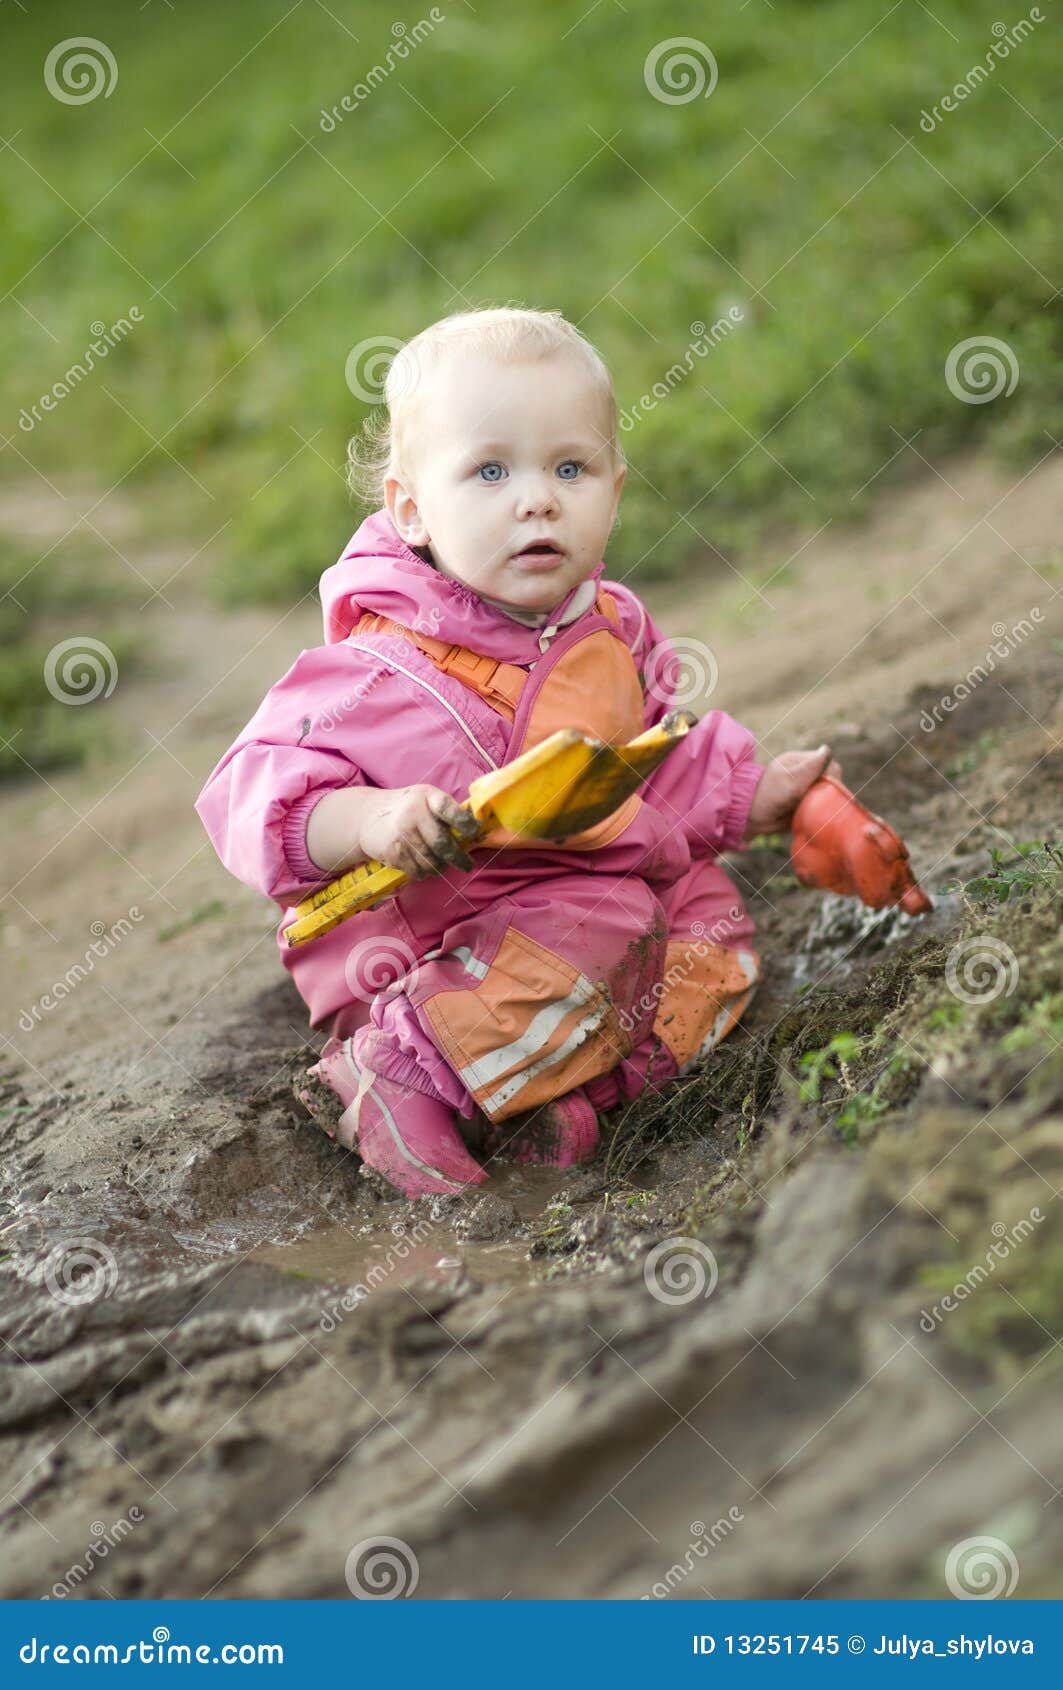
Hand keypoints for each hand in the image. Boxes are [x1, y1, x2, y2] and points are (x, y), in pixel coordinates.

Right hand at [357, 784, 479, 881]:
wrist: (368, 816)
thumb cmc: (407, 808)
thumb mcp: (425, 797)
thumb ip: (446, 810)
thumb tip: (476, 830)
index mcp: (426, 797)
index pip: (447, 809)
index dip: (463, 821)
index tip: (474, 832)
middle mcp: (412, 814)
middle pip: (442, 844)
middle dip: (459, 858)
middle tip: (467, 865)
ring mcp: (401, 835)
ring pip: (431, 862)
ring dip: (440, 867)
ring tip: (441, 865)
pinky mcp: (392, 852)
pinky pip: (416, 871)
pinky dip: (424, 873)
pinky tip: (424, 867)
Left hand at [743, 744, 842, 840]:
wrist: (750, 817)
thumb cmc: (768, 794)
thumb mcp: (791, 780)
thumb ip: (810, 767)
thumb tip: (827, 749)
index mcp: (801, 762)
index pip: (829, 764)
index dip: (831, 776)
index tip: (824, 788)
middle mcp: (805, 774)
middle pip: (831, 779)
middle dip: (828, 791)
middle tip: (814, 800)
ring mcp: (805, 790)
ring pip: (828, 793)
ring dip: (825, 802)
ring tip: (811, 808)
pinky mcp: (804, 805)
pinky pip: (821, 806)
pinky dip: (820, 811)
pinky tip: (814, 815)